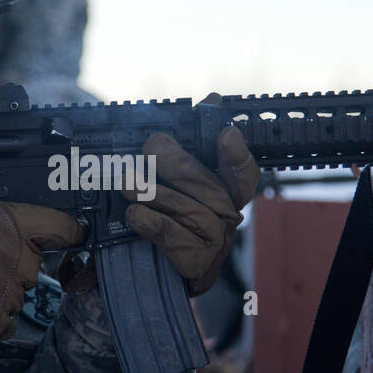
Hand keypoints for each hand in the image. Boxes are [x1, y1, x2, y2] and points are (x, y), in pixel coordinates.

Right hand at [0, 196, 83, 339]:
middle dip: (17, 268)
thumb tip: (8, 228)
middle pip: (36, 267)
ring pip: (21, 296)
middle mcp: (16, 256)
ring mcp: (6, 290)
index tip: (74, 237)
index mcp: (10, 223)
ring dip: (3, 295)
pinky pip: (8, 325)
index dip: (71, 233)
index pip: (60, 227)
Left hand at [123, 99, 259, 295]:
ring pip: (190, 212)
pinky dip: (152, 223)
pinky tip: (135, 214)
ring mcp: (215, 244)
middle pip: (210, 187)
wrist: (148, 273)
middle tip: (150, 148)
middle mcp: (226, 217)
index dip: (238, 153)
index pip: (244, 173)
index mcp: (225, 192)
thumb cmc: (165, 218)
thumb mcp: (172, 179)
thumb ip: (188, 146)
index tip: (226, 133)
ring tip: (127, 183)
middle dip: (177, 164)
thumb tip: (211, 100)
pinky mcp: (198, 266)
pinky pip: (176, 238)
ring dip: (155, 194)